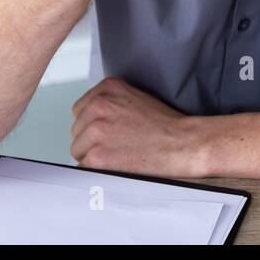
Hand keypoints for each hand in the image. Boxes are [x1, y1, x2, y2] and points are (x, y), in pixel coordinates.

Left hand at [69, 77, 211, 178]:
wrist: (182, 143)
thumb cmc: (165, 125)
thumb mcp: (135, 97)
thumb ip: (110, 102)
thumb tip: (89, 118)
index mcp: (107, 88)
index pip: (80, 110)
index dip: (93, 125)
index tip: (109, 132)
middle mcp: (98, 105)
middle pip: (77, 130)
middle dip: (92, 140)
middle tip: (117, 145)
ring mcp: (96, 130)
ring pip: (78, 150)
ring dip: (93, 156)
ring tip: (119, 155)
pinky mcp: (97, 156)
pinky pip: (83, 168)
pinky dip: (97, 171)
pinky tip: (117, 165)